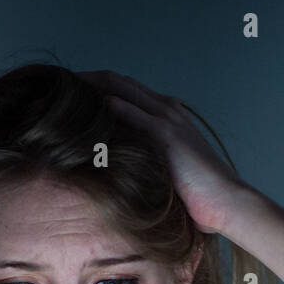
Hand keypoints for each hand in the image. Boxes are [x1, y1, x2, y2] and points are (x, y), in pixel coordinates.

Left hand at [76, 70, 250, 235]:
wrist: (226, 202)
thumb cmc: (198, 195)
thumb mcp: (165, 171)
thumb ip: (144, 159)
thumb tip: (113, 167)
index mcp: (167, 115)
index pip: (125, 91)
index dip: (97, 89)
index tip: (71, 95)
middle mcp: (166, 109)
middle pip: (119, 82)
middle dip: (88, 81)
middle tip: (57, 86)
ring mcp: (167, 118)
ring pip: (123, 89)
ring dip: (92, 86)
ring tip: (63, 90)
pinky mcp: (166, 133)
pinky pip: (132, 111)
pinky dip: (108, 106)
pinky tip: (86, 107)